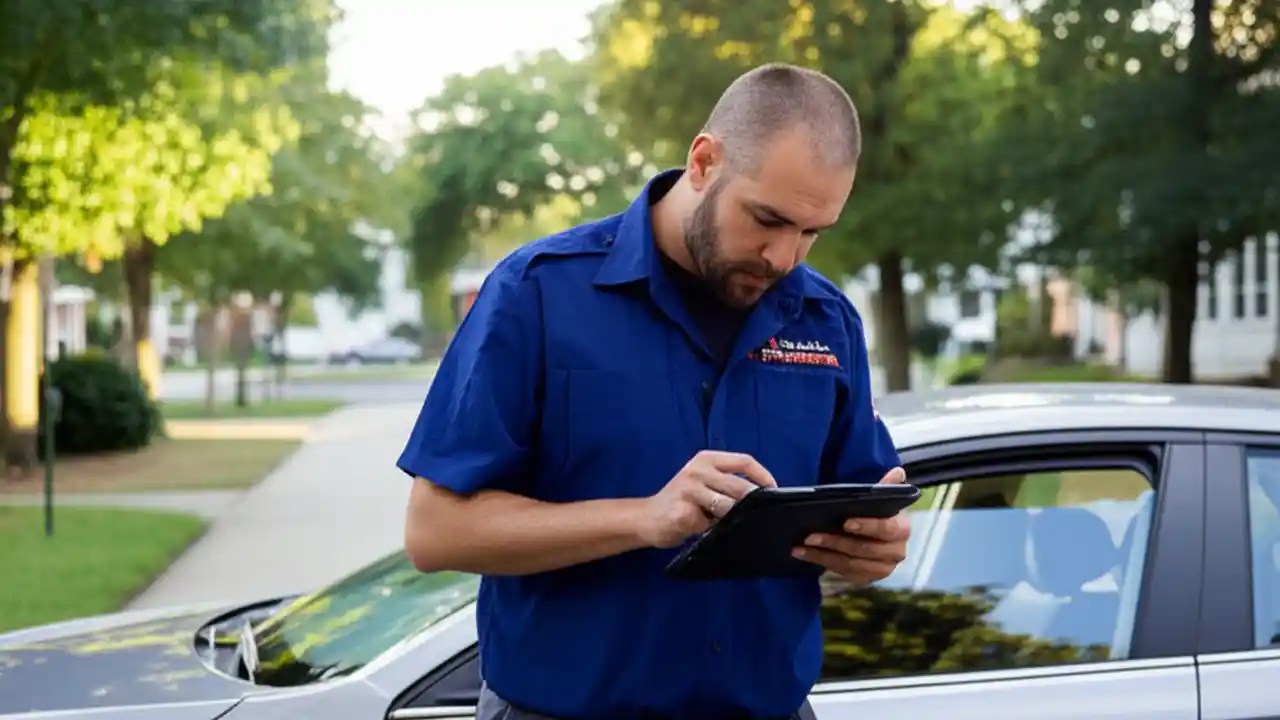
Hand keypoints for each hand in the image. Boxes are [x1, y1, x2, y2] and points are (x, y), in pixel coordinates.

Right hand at [638, 450, 777, 548]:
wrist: (646, 518)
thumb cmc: (681, 501)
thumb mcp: (703, 483)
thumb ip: (727, 484)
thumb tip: (762, 496)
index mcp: (706, 459)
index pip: (745, 461)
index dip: (764, 476)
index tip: (774, 491)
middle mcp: (698, 470)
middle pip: (741, 486)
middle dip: (754, 504)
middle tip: (759, 515)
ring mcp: (689, 490)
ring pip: (728, 507)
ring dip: (734, 519)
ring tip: (729, 524)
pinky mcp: (683, 513)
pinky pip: (711, 525)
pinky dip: (717, 531)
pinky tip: (710, 532)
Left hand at [792, 467, 910, 584]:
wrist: (874, 536)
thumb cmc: (874, 514)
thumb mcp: (879, 500)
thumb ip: (886, 487)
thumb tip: (898, 471)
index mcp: (901, 530)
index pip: (886, 529)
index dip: (867, 526)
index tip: (845, 522)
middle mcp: (895, 553)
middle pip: (863, 549)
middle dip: (835, 542)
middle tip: (810, 535)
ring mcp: (881, 569)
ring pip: (850, 563)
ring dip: (823, 555)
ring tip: (801, 546)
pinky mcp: (867, 578)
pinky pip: (843, 573)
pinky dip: (822, 563)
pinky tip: (805, 554)